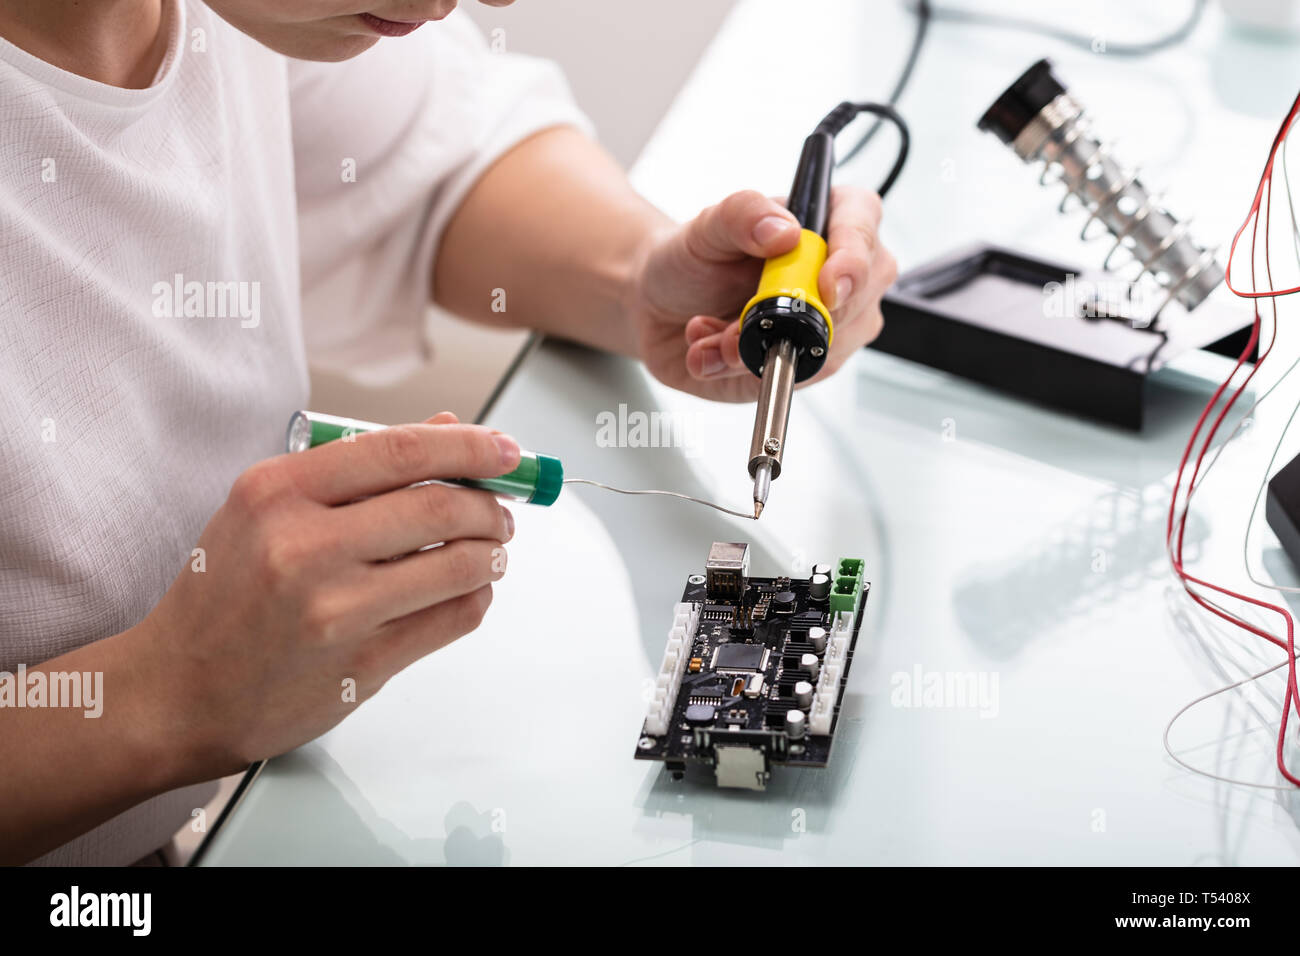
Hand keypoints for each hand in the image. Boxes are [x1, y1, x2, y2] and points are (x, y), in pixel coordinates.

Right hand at [134, 412, 516, 776]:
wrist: (179, 690)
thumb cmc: (228, 592)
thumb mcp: (269, 508)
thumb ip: (360, 467)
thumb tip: (452, 427)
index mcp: (276, 492)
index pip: (400, 450)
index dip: (470, 445)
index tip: (507, 449)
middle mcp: (302, 547)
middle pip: (440, 506)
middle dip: (490, 505)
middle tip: (501, 510)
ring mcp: (335, 610)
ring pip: (458, 564)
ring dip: (492, 551)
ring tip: (490, 548)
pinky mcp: (362, 665)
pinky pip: (453, 618)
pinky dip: (476, 596)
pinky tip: (467, 589)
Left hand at [629, 187, 897, 401]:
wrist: (662, 308)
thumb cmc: (694, 260)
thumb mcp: (707, 227)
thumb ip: (742, 215)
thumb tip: (783, 230)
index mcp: (827, 222)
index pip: (863, 229)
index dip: (854, 260)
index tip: (829, 285)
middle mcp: (839, 276)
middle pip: (857, 302)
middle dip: (791, 321)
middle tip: (739, 318)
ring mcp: (828, 326)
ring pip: (819, 352)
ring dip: (753, 350)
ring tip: (714, 333)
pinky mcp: (804, 366)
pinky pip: (785, 378)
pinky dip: (737, 371)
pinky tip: (713, 350)